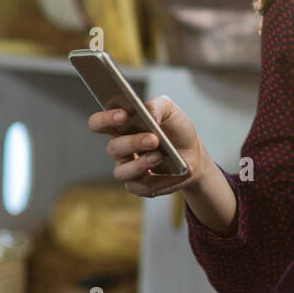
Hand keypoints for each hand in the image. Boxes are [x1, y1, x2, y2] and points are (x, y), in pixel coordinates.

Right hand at [88, 94, 206, 198]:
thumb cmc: (175, 129)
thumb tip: (149, 114)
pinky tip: (180, 172)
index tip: (124, 115)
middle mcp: (120, 147)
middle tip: (153, 139)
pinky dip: (163, 180)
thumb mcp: (171, 111)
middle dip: (133, 143)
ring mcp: (127, 167)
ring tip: (160, 156)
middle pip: (113, 148)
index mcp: (120, 126)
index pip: (99, 123)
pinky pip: (142, 187)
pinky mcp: (139, 185)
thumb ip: (157, 105)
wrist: (194, 153)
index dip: (106, 119)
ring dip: (142, 164)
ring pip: (122, 172)